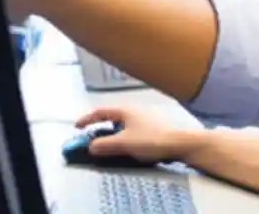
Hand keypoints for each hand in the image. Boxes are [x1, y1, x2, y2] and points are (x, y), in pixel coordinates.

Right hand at [74, 107, 195, 163]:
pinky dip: (124, 136)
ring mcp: (146, 117)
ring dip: (113, 133)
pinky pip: (133, 129)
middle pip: (112, 117)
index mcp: (125, 110)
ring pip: (123, 124)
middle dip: (100, 127)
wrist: (181, 143)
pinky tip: (128, 146)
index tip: (77, 127)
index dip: (87, 119)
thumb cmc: (152, 140)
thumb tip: (90, 147)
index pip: (100, 111)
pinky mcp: (154, 126)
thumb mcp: (124, 144)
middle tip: (91, 138)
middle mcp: (134, 110)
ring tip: (109, 144)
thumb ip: (104, 145)